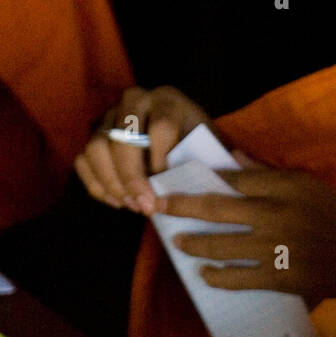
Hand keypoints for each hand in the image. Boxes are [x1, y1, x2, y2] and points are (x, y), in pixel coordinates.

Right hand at [74, 86, 209, 212]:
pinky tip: (117, 202)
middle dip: (132, 177)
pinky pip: (83, 159)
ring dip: (112, 182)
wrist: (180, 142)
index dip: (161, 159)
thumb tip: (222, 173)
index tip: (167, 183)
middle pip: (123, 137)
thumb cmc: (198, 150)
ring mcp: (110, 116)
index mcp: (168, 101)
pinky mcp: (95, 135)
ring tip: (131, 205)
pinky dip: (96, 184)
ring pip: (96, 145)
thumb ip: (211, 160)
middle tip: (145, 206)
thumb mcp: (211, 149)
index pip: (159, 127)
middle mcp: (135, 101)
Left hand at [159, 168, 335, 310]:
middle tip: (160, 204)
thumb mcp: (313, 186)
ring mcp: (279, 249)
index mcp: (289, 187)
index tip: (181, 178)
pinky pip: (242, 278)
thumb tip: (232, 156)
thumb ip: (271, 174)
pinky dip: (220, 276)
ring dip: (196, 243)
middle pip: (221, 208)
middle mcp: (280, 215)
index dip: (206, 179)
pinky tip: (204, 275)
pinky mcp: (283, 279)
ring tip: (178, 242)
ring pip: (226, 245)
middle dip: (185, 206)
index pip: (237, 179)